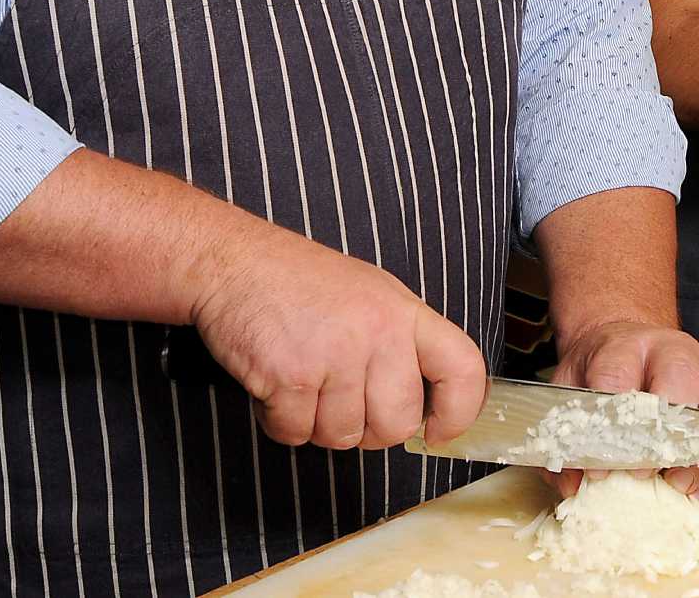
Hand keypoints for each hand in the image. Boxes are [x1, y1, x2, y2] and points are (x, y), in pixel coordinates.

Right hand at [190, 222, 486, 452]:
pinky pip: (295, 432)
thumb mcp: (371, 295)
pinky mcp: (290, 375)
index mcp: (404, 312)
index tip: (438, 432)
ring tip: (302, 380)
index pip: (463, 369)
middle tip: (341, 402)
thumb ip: (400, 344)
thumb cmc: (299, 281)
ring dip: (316, 423)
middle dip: (367, 430)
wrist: (234, 261)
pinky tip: (274, 383)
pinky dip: (279, 421)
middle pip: (396, 424)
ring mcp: (335, 355)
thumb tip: (419, 411)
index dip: (459, 413)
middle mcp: (378, 333)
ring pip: (342, 436)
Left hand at [543, 319, 698, 503]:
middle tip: (641, 473)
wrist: (629, 344)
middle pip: (678, 379)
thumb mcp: (568, 392)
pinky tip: (697, 488)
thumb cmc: (600, 372)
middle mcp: (669, 350)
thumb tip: (572, 483)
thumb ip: (564, 435)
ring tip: (674, 484)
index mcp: (622, 346)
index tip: (601, 468)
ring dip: (698, 451)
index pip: (617, 377)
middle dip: (661, 432)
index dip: (610, 426)